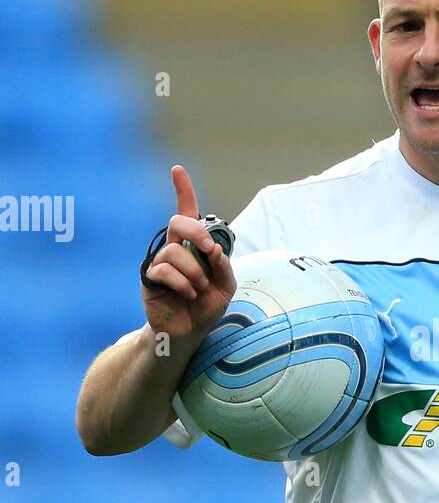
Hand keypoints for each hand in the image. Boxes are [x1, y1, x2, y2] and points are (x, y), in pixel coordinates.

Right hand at [141, 165, 236, 339]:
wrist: (189, 333)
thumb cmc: (206, 307)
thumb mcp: (226, 286)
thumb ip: (223, 266)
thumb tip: (213, 249)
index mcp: (193, 246)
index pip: (188, 213)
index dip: (182, 190)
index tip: (177, 169)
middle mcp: (174, 249)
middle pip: (179, 221)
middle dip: (197, 231)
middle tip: (209, 250)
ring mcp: (160, 262)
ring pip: (175, 252)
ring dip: (194, 272)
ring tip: (198, 289)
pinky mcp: (149, 279)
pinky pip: (165, 270)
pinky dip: (182, 283)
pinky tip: (187, 294)